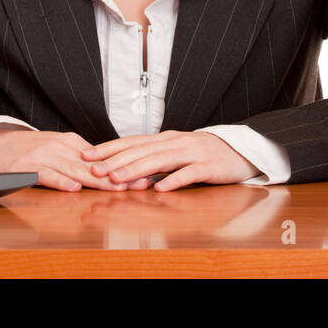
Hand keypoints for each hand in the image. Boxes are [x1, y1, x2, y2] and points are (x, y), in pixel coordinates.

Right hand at [0, 125, 130, 191]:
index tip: (143, 175)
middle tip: (139, 184)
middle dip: (118, 175)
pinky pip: (46, 175)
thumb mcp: (55, 149)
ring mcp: (42, 155)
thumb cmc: (25, 151)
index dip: (122, 167)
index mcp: (69, 142)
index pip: (101, 157)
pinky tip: (74, 188)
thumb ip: (78, 159)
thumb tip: (105, 171)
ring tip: (117, 189)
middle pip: (93, 164)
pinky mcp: (26, 166)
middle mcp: (58, 146)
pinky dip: (61, 181)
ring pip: (75, 169)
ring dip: (97, 181)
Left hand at [80, 130, 260, 190]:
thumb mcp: (175, 154)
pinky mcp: (208, 166)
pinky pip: (189, 173)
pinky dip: (174, 180)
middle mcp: (175, 142)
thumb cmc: (203, 154)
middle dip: (115, 160)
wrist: (241, 150)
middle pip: (141, 150)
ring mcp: (192, 152)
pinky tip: (161, 189)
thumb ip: (153, 161)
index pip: (131, 142)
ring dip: (136, 170)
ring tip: (117, 179)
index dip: (108, 148)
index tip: (86, 155)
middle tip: (94, 169)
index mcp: (164, 139)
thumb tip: (125, 171)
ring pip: (160, 160)